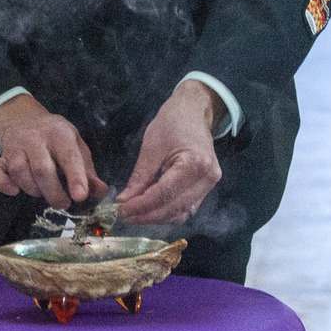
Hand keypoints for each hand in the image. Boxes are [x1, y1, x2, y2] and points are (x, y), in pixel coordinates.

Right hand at [0, 94, 101, 208]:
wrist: (24, 119)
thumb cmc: (56, 139)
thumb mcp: (76, 147)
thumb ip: (88, 171)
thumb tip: (100, 192)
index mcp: (60, 134)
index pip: (68, 156)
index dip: (75, 177)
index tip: (81, 196)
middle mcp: (35, 138)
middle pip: (42, 169)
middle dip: (53, 192)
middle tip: (63, 204)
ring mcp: (15, 146)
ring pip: (19, 172)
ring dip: (32, 190)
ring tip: (43, 192)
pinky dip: (2, 184)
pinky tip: (14, 191)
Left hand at [116, 81, 221, 224]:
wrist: (194, 112)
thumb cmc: (172, 123)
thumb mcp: (151, 147)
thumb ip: (140, 178)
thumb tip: (124, 202)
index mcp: (194, 164)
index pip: (164, 194)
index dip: (141, 206)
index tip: (121, 211)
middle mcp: (207, 179)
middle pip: (174, 208)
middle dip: (147, 216)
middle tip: (124, 216)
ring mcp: (209, 185)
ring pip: (182, 213)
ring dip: (157, 217)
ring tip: (134, 214)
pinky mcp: (206, 188)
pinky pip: (186, 207)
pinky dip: (167, 212)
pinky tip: (150, 209)